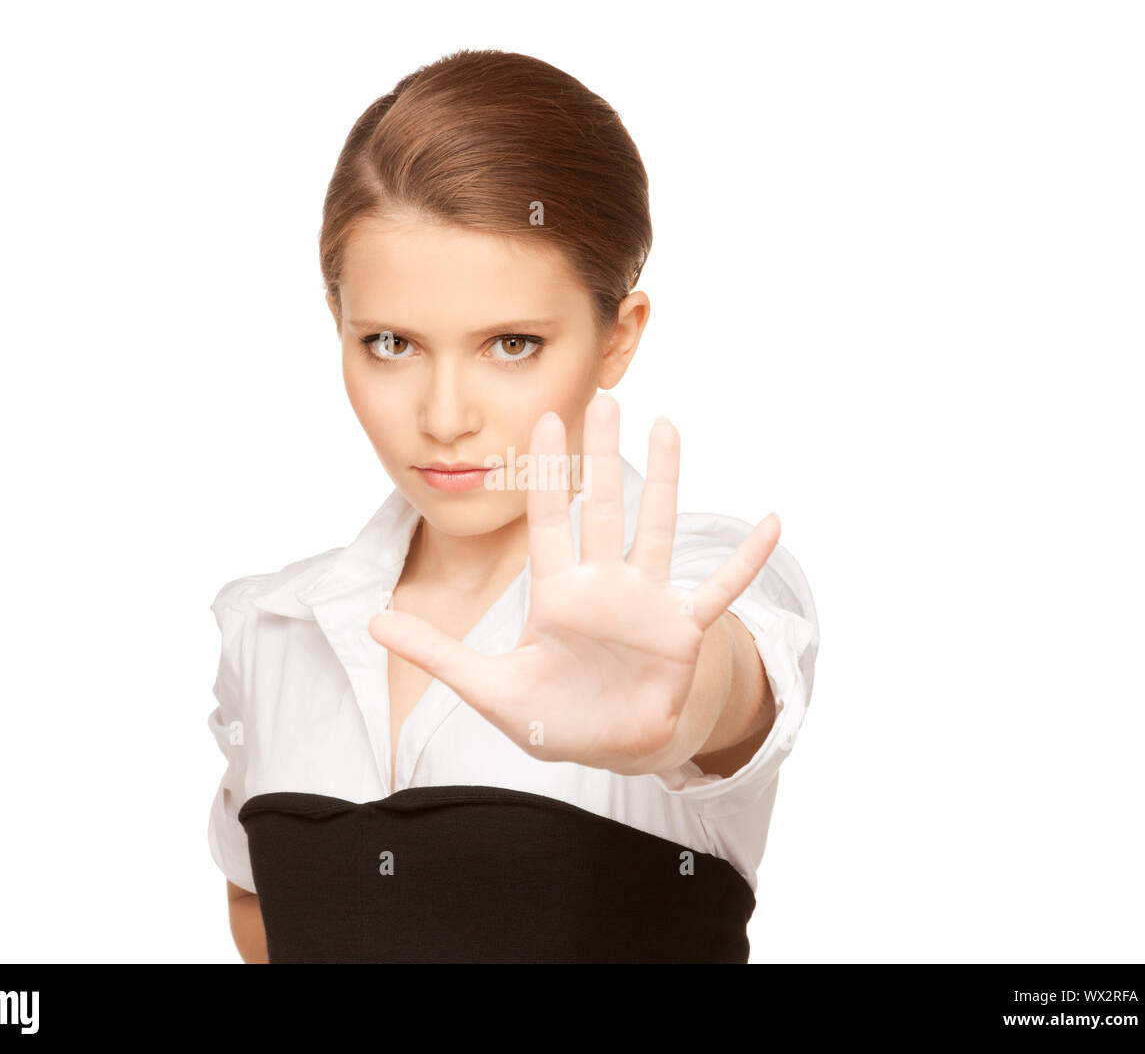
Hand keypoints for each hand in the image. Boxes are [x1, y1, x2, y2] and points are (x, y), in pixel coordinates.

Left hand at [367, 394, 780, 775]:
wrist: (607, 746)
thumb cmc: (551, 716)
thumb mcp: (487, 688)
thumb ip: (436, 654)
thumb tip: (375, 622)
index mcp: (556, 594)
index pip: (550, 520)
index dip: (550, 474)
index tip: (548, 420)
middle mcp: (602, 585)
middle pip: (603, 508)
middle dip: (603, 455)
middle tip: (606, 396)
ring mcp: (645, 603)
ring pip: (656, 530)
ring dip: (666, 483)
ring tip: (670, 427)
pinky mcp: (681, 631)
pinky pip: (718, 589)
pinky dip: (742, 561)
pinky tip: (769, 522)